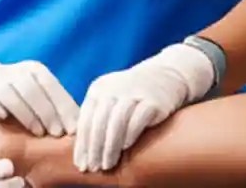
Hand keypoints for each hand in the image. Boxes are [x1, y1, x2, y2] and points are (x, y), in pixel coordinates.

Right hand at [0, 53, 78, 136]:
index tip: (75, 128)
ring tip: (40, 134)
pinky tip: (11, 131)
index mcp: (34, 70)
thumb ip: (53, 104)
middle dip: (49, 115)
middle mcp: (15, 73)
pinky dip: (2, 117)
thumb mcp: (36, 90)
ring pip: (14, 100)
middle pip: (35, 93)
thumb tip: (81, 127)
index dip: (65, 108)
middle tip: (59, 134)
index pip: (53, 88)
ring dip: (29, 118)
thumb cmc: (17, 92)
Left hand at [74, 44, 213, 171]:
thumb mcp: (109, 99)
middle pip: (99, 122)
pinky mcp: (153, 100)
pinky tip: (126, 147)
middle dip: (94, 149)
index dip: (81, 144)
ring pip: (117, 122)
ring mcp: (134, 93)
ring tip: (108, 164)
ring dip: (110, 146)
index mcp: (98, 89)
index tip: (81, 164)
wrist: (164, 76)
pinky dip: (130, 134)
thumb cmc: (131, 94)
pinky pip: (139, 118)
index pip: (85, 120)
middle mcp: (113, 89)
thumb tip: (82, 150)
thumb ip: (95, 118)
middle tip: (93, 168)